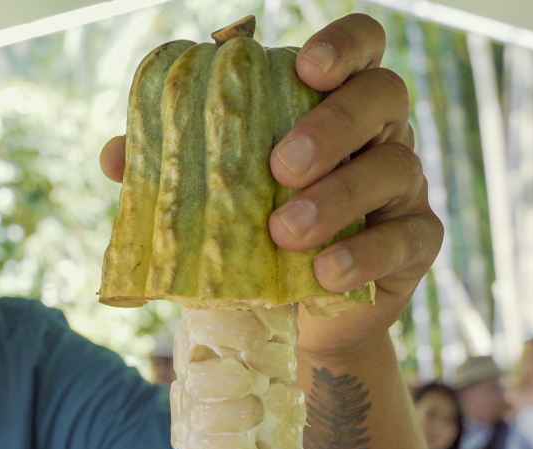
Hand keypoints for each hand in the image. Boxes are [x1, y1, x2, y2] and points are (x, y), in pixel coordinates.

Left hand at [99, 14, 441, 359]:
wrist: (294, 317)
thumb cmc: (255, 239)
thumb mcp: (215, 200)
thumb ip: (173, 171)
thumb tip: (115, 155)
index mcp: (331, 105)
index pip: (361, 47)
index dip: (343, 46)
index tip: (307, 67)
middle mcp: (378, 134)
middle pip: (383, 95)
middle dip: (333, 125)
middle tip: (281, 166)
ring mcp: (403, 186)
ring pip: (395, 166)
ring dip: (338, 195)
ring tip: (284, 231)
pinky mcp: (416, 242)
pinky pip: (406, 238)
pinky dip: (365, 254)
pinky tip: (325, 273)